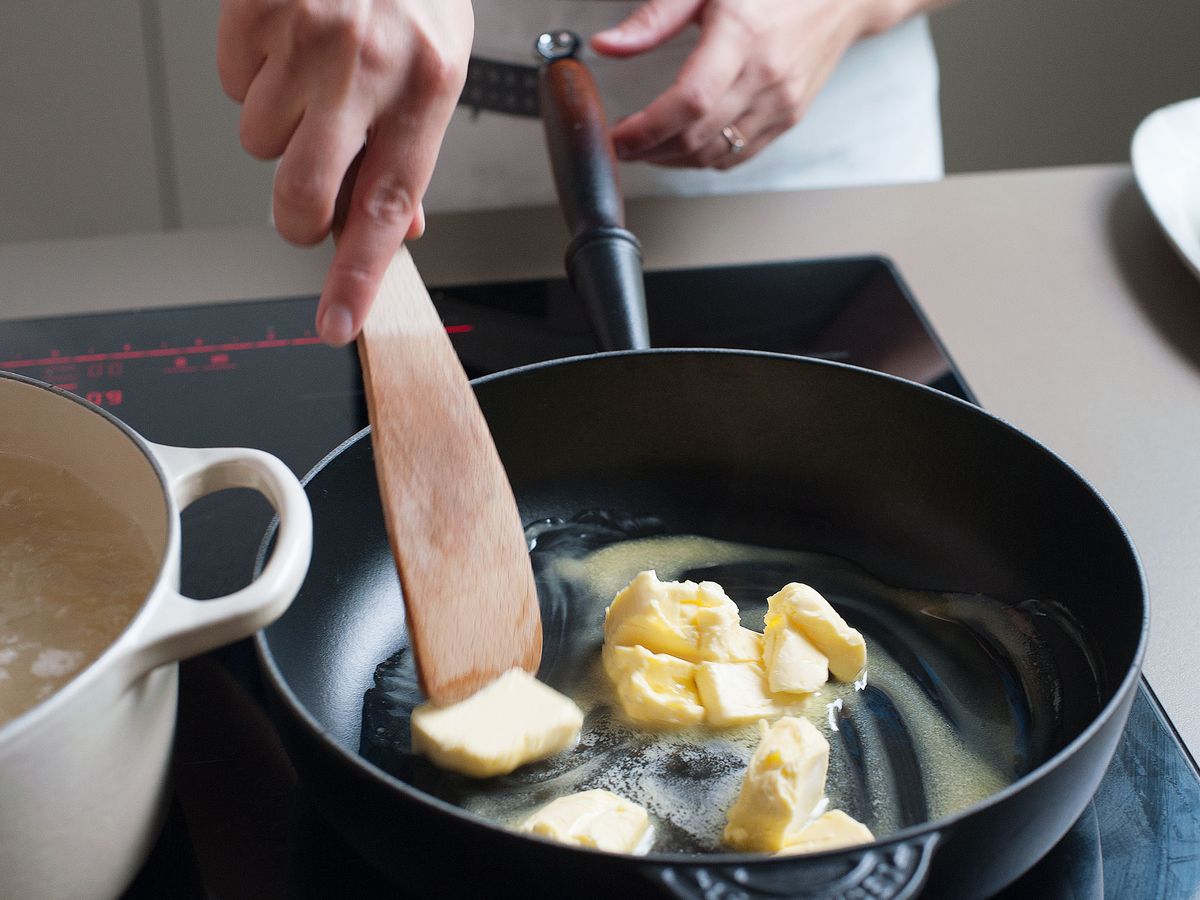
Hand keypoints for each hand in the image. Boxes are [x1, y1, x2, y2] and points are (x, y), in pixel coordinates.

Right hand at [218, 0, 472, 345]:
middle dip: (296, 212)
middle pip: (303, 197)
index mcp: (426, 87)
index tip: (335, 324)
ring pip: (257, 141)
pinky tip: (286, 38)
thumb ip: (411, 151)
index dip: (356, 275)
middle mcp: (367, 66)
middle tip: (307, 183)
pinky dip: (251, 70)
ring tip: (312, 68)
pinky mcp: (254, 9)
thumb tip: (398, 228)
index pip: (387, 208)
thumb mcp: (438, 65)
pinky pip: (230, 82)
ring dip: (278, 121)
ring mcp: (306, 37)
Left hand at [591, 0, 892, 169]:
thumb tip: (606, 46)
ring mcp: (782, 102)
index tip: (617, 136)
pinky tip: (683, 145)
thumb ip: (654, 18)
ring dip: (672, 159)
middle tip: (622, 143)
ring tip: (647, 145)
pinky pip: (738, 155)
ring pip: (714, 154)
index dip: (647, 128)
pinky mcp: (789, 118)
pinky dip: (703, 158)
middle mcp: (766, 75)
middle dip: (649, 149)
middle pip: (697, 136)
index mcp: (742, 35)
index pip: (689, 102)